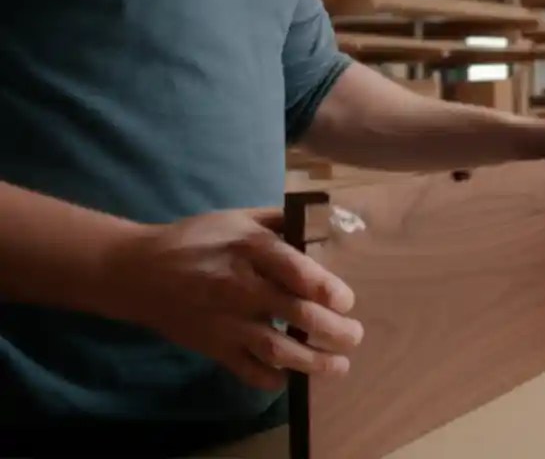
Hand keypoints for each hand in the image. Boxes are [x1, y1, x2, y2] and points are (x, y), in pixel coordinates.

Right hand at [104, 209, 362, 390]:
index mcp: (251, 249)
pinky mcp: (212, 345)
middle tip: (354, 336)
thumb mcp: (237, 218)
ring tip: (339, 366)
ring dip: (313, 361)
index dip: (327, 289)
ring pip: (276, 348)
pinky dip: (271, 379)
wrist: (138, 271)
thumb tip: (319, 221)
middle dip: (333, 330)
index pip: (297, 271)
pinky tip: (290, 377)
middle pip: (296, 313)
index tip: (346, 301)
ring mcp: (225, 320)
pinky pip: (246, 370)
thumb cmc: (196, 240)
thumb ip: (279, 220)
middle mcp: (240, 287)